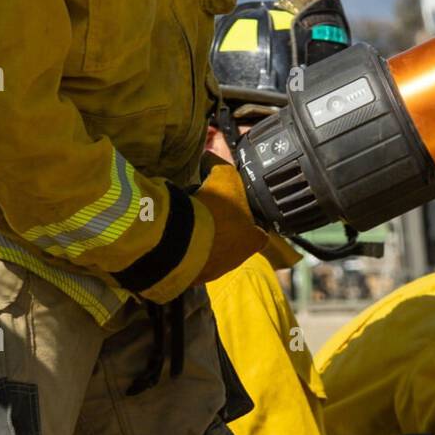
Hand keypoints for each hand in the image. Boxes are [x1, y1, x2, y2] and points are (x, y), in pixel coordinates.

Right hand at [191, 159, 266, 283]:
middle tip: (207, 212)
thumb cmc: (213, 208)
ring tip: (188, 222)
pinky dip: (184, 249)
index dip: (251, 220)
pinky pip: (190, 261)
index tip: (237, 209)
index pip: (260, 232)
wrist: (181, 240)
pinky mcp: (190, 278)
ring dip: (203, 240)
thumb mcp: (223, 176)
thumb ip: (218, 164)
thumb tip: (208, 155)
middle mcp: (237, 260)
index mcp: (253, 239)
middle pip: (233, 243)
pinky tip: (175, 234)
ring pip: (211, 254)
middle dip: (222, 229)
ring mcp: (213, 272)